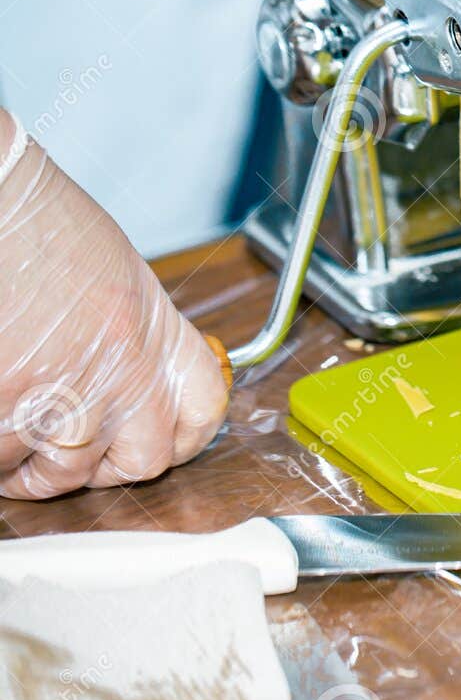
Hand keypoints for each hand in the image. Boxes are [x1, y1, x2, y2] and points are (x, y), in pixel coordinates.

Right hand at [0, 115, 227, 498]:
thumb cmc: (34, 225)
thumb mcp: (112, 279)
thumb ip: (127, 336)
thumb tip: (118, 378)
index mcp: (154, 333)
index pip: (203, 415)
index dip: (180, 437)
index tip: (154, 436)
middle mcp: (124, 372)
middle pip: (142, 462)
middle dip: (102, 464)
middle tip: (60, 444)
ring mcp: (67, 398)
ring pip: (65, 474)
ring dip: (34, 463)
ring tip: (9, 424)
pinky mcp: (3, 415)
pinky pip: (3, 466)